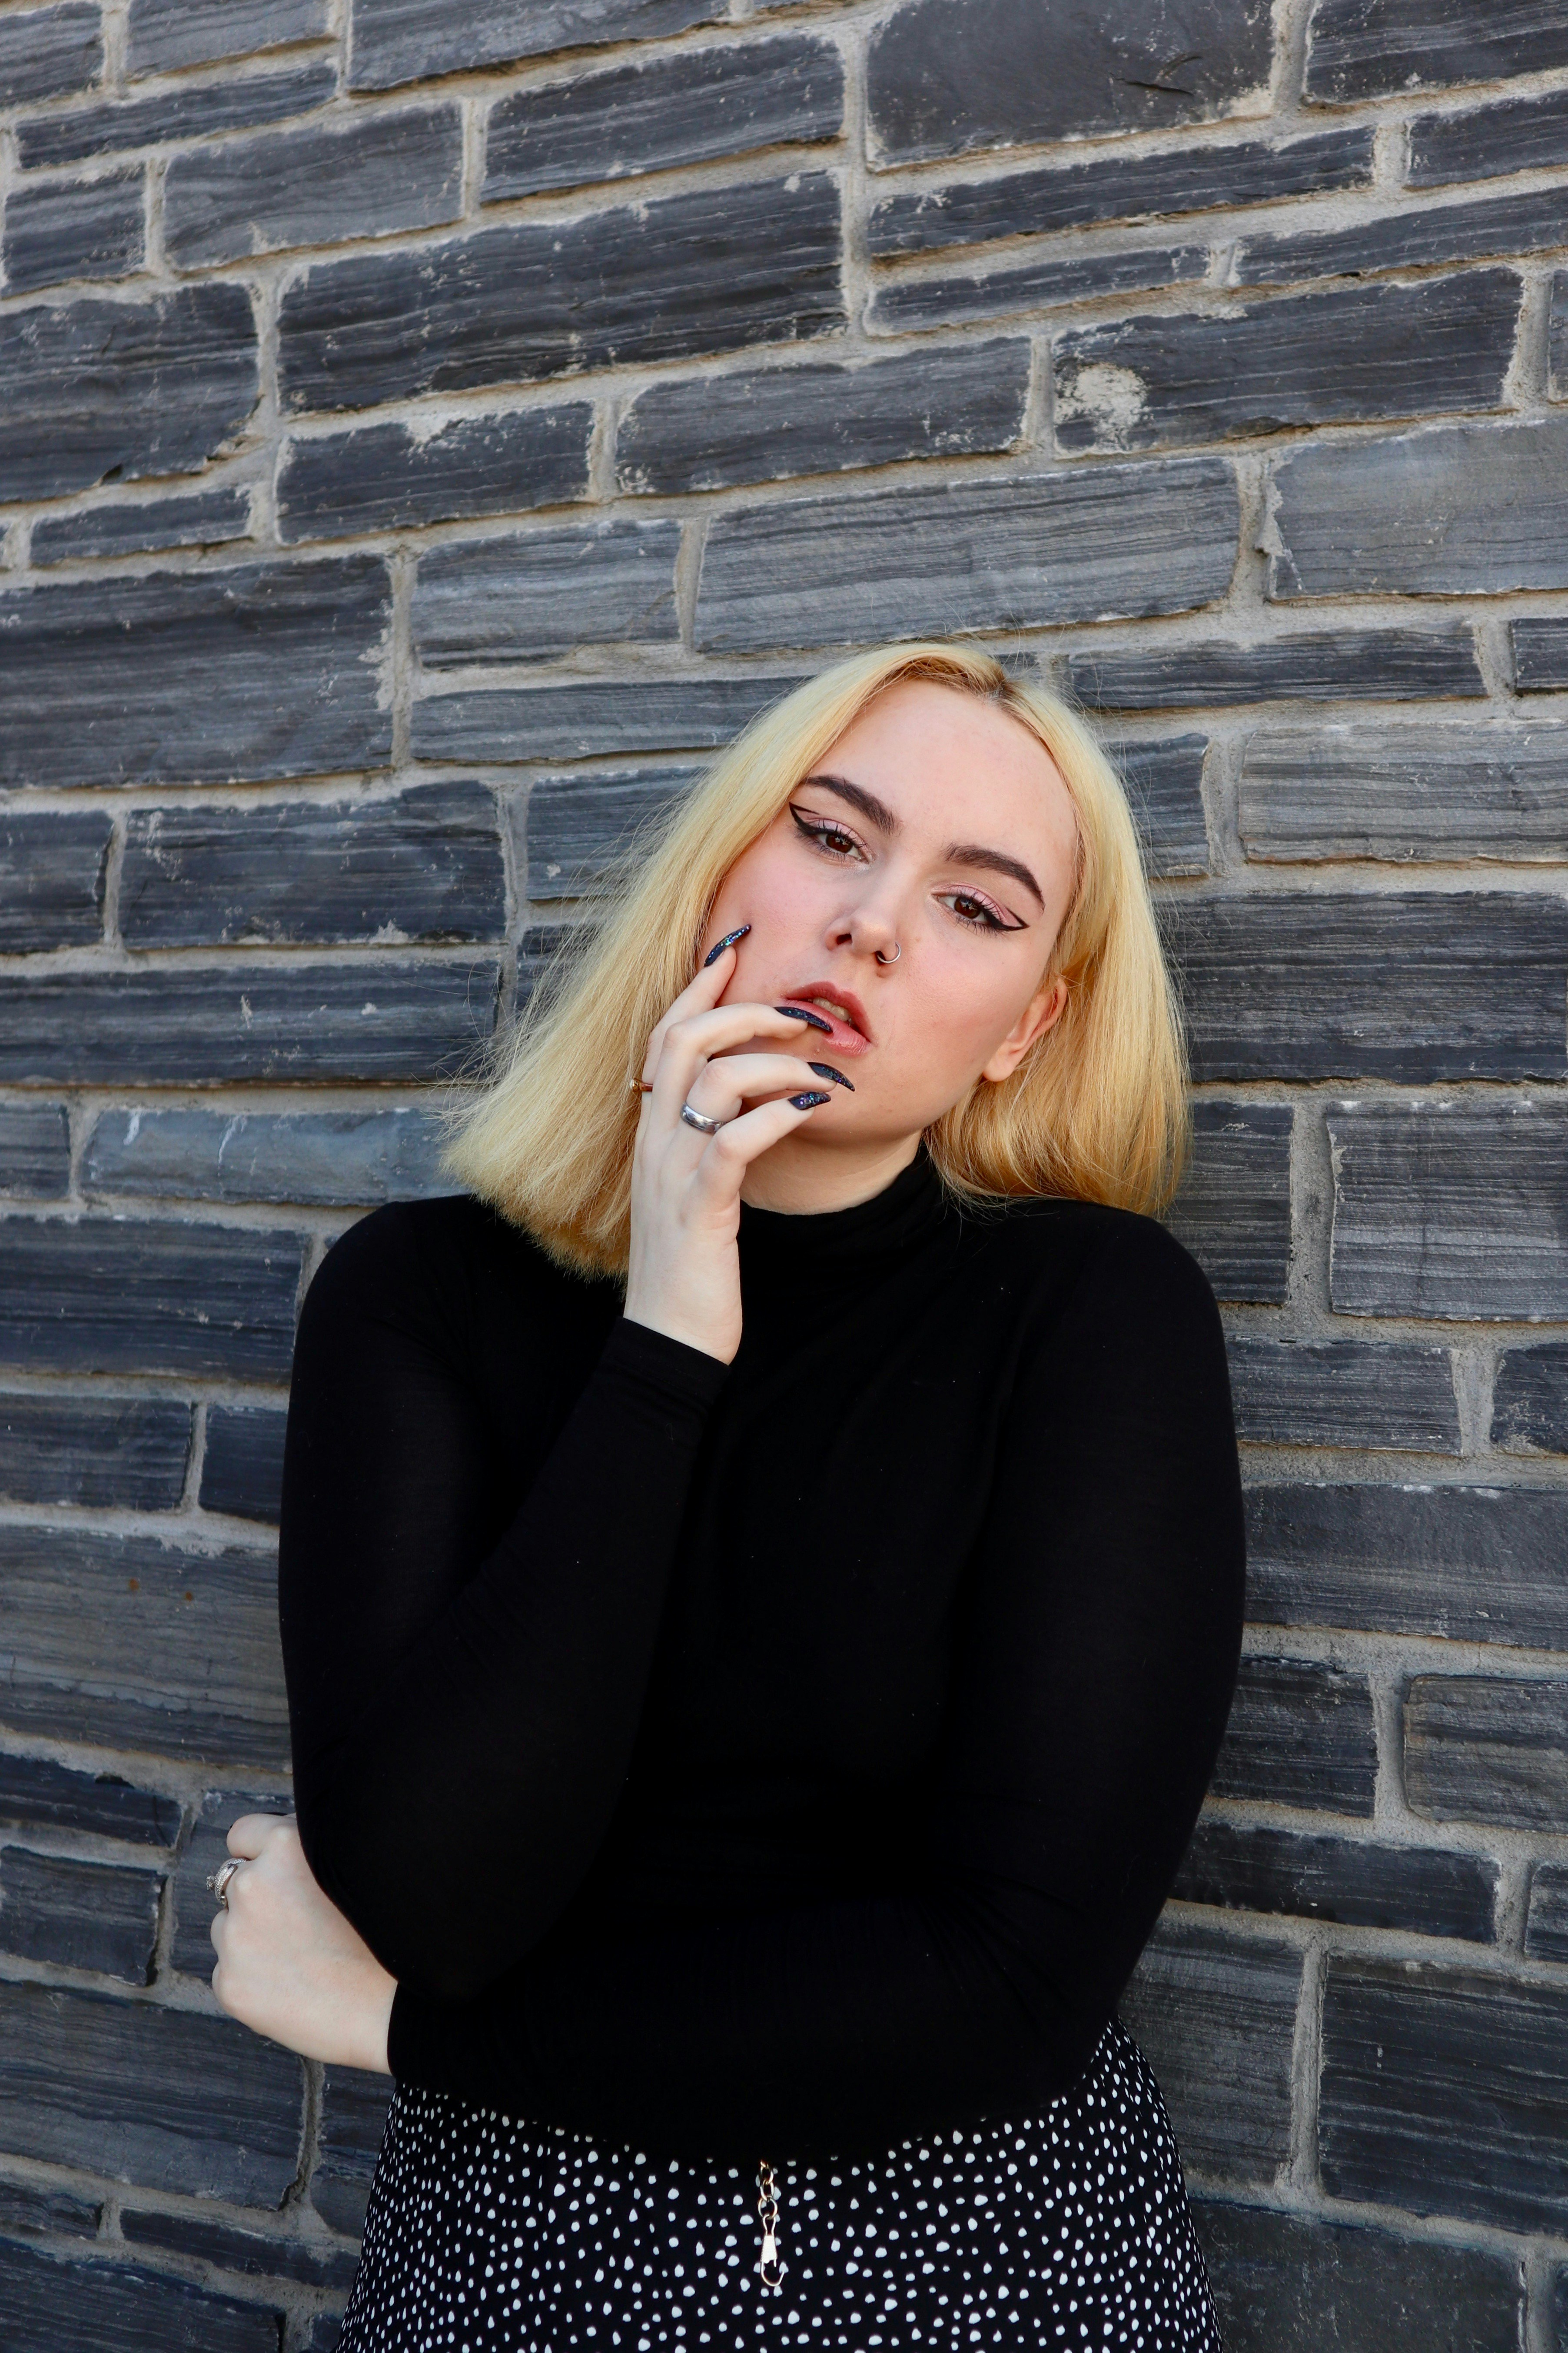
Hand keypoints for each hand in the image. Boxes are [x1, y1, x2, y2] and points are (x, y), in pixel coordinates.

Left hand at [211, 1815, 394, 2073]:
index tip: (283, 1877)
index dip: (264, 1855)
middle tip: (302, 1923)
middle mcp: (252, 1885)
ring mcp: (236, 1937)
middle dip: (259, 1899)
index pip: (244, 1834)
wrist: (393, 2005)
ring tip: (304, 1957)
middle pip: (234, 1884)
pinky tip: (294, 1986)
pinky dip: (253, 1978)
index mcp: (285, 1846)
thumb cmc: (388, 1934)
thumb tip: (284, 1847)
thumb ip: (309, 1849)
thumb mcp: (352, 1862)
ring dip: (252, 1938)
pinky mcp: (229, 1984)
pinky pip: (229, 1972)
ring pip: (229, 1928)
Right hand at [623, 948, 827, 1362]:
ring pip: (712, 1079)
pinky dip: (778, 1112)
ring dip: (776, 1060)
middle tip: (804, 1011)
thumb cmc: (692, 1266)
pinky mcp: (699, 1208)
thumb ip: (712, 1140)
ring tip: (824, 1070)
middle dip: (745, 1008)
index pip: (664, 1035)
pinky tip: (813, 1107)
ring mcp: (672, 1173)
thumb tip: (755, 1100)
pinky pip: (735, 1140)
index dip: (700, 985)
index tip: (738, 946)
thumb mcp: (697, 1190)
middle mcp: (653, 1141)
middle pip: (683, 1038)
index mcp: (651, 1131)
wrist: (668, 1340)